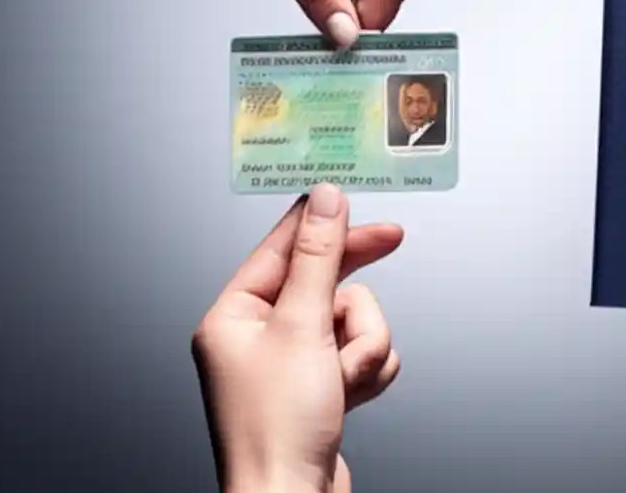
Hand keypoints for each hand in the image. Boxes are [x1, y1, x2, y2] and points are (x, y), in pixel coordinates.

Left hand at [193, 184, 403, 492]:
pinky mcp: (319, 388)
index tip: (354, 194)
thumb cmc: (277, 430)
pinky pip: (361, 352)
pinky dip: (367, 369)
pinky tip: (354, 394)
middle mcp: (258, 338)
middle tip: (392, 237)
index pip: (281, 247)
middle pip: (322, 282)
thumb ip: (318, 258)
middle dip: (351, 292)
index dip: (322, 220)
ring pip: (352, 318)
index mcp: (233, 317)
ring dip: (362, 343)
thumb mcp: (302, 327)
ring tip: (345, 376)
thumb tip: (324, 201)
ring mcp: (291, 365)